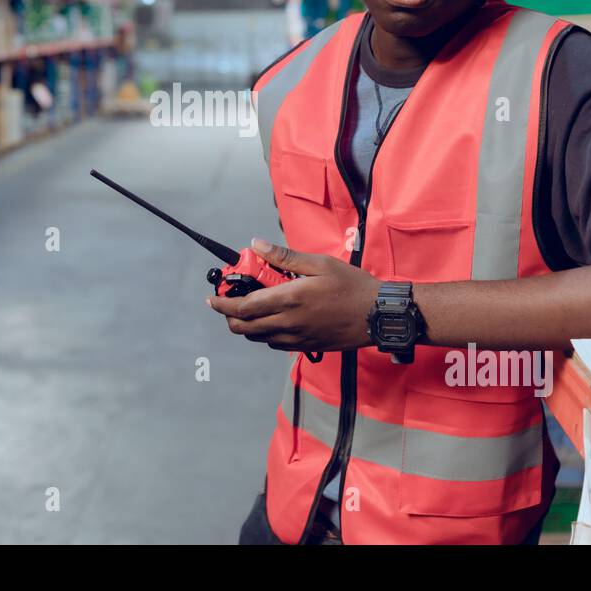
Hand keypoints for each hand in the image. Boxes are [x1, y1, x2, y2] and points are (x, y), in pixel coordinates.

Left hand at [206, 238, 380, 351]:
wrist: (377, 315)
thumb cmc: (352, 286)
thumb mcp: (318, 263)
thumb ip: (284, 257)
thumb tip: (256, 245)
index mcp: (289, 299)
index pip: (243, 307)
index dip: (222, 304)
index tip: (212, 298)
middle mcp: (288, 323)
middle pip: (244, 327)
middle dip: (230, 316)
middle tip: (229, 302)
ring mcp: (297, 338)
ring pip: (258, 338)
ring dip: (247, 325)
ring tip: (250, 308)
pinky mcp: (306, 346)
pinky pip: (275, 344)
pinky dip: (265, 333)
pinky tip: (273, 319)